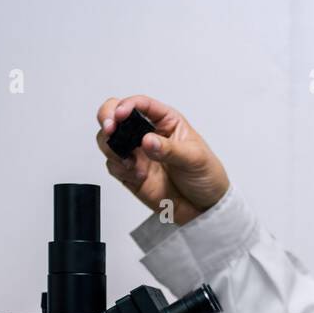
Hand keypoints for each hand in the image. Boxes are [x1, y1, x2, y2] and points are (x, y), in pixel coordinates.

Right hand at [96, 95, 229, 225]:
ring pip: (108, 140)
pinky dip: (119, 168)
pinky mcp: (130, 173)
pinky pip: (113, 165)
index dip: (127, 105)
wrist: (204, 208)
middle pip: (115, 115)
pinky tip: (136, 175)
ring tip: (130, 162)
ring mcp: (137, 154)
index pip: (141, 104)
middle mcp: (147, 134)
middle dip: (108, 119)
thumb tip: (147, 141)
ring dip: (112, 147)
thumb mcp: (195, 158)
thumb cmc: (206, 176)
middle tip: (110, 130)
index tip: (121, 115)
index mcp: (166, 121)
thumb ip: (170, 149)